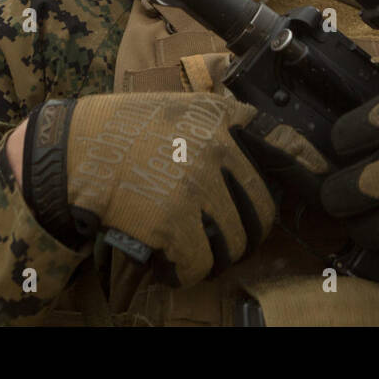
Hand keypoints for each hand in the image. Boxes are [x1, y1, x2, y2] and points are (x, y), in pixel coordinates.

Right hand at [21, 91, 328, 287]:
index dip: (301, 172)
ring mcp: (194, 188)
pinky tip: (170, 266)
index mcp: (219, 118)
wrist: (68, 151)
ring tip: (197, 254)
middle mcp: (214, 150)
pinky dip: (186, 273)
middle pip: (261, 210)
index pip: (281, 147)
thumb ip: (219, 121)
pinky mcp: (171, 225)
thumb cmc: (120, 129)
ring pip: (234, 242)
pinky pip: (200, 264)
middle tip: (231, 241)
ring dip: (219, 257)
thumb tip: (268, 142)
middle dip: (248, 233)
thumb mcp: (177, 105)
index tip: (309, 187)